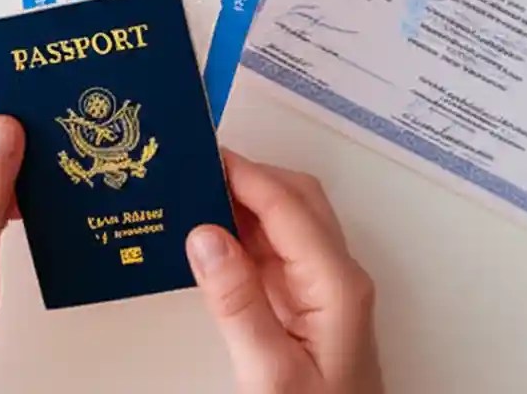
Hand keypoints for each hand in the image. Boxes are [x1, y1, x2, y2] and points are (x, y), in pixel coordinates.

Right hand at [186, 151, 384, 393]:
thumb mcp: (269, 374)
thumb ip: (237, 304)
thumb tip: (204, 235)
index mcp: (336, 285)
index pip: (289, 206)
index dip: (245, 173)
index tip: (200, 155)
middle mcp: (336, 275)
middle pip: (295, 200)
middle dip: (246, 175)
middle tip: (190, 167)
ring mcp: (323, 287)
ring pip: (285, 220)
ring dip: (243, 200)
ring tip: (190, 191)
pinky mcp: (306, 303)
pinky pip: (275, 250)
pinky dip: (242, 233)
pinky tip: (208, 235)